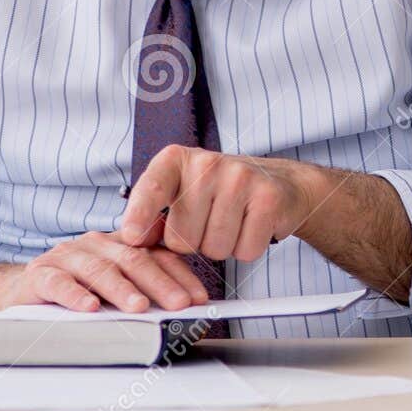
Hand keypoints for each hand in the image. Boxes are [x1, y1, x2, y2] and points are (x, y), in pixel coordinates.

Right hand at [0, 230, 209, 314]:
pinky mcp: (40, 275)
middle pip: (132, 260)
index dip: (179, 275)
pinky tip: (88, 308)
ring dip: (121, 289)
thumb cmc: (72, 294)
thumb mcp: (112, 290)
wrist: (17, 294)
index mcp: (117, 245)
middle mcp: (94, 245)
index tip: (198, 297)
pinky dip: (75, 295)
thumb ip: (142, 291)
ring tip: (139, 307)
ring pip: (99, 270)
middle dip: (160, 283)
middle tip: (178, 304)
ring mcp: (66, 257)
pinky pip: (59, 283)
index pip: (156, 254)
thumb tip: (183, 308)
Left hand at [119, 147, 327, 261]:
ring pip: (214, 249)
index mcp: (176, 160)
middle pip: (182, 237)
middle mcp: (207, 163)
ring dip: (222, 248)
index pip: (152, 187)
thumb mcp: (181, 194)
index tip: (131, 236)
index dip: (140, 214)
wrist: (280, 182)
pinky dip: (248, 249)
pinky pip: (246, 250)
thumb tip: (133, 240)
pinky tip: (252, 226)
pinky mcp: (268, 198)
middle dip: (193, 243)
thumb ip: (154, 217)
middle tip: (210, 222)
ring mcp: (240, 177)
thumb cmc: (220, 193)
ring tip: (232, 223)